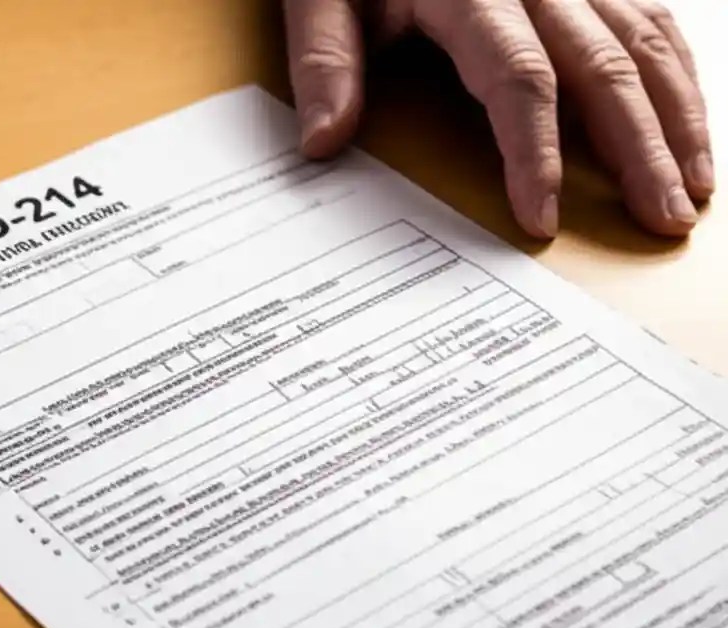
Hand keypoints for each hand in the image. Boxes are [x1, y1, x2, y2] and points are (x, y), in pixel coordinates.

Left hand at [284, 0, 712, 237]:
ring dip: (676, 118)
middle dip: (637, 150)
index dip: (534, 151)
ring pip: (642, 42)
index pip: (516, 77)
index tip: (542, 216)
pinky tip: (689, 124)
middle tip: (658, 221)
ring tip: (690, 190)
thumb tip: (322, 141)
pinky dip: (678, 73)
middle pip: (599, 67)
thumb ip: (324, 61)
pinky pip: (651, 18)